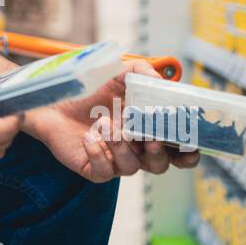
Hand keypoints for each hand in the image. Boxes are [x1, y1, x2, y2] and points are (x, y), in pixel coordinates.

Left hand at [22, 59, 200, 181]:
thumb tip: (160, 80)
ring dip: (121, 147)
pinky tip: (89, 137)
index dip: (187, 153)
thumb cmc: (91, 88)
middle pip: (159, 165)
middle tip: (149, 139)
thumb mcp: (118, 72)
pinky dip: (98, 155)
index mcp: (147, 129)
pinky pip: (103, 172)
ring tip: (105, 124)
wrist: (55, 97)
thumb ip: (142, 72)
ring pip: (130, 167)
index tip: (190, 145)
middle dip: (158, 154)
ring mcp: (114, 160)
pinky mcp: (92, 167)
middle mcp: (134, 149)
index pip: (176, 149)